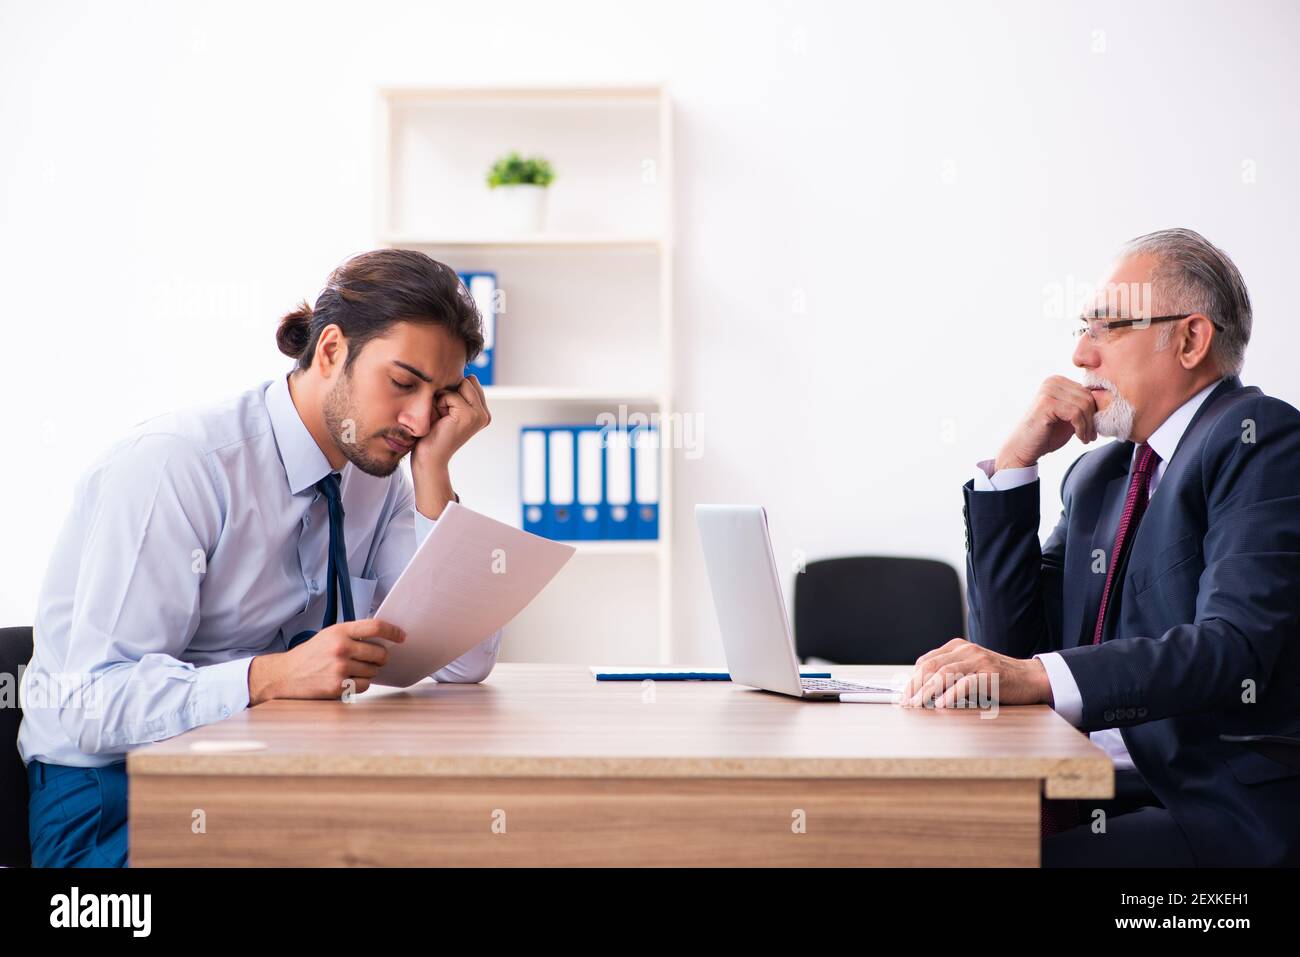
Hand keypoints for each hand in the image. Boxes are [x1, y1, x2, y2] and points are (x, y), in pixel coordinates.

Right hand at [247, 619, 405, 703]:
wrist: (286, 674)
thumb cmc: (311, 654)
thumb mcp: (329, 635)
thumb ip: (353, 634)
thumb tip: (383, 638)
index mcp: (340, 631)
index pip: (376, 626)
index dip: (393, 631)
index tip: (401, 636)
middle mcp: (341, 648)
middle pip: (379, 653)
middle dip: (381, 658)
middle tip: (374, 659)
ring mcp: (340, 668)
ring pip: (373, 671)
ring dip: (369, 672)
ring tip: (353, 669)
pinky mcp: (338, 686)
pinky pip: (364, 686)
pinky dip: (361, 684)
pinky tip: (348, 680)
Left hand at [411, 373, 491, 473]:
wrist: (428, 458)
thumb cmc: (431, 433)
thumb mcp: (446, 408)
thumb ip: (456, 392)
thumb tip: (449, 366)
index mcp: (482, 412)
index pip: (470, 381)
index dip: (453, 391)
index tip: (446, 412)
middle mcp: (485, 414)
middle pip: (468, 379)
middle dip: (450, 392)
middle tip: (443, 415)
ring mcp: (479, 415)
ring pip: (461, 384)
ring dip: (445, 398)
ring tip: (442, 417)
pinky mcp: (469, 416)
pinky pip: (451, 395)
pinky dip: (440, 405)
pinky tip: (440, 421)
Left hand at [898, 637, 1051, 708]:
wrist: (1031, 678)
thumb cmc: (998, 678)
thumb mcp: (970, 670)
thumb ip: (950, 674)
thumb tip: (923, 691)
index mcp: (957, 647)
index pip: (926, 661)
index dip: (912, 679)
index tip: (904, 695)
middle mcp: (966, 650)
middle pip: (931, 667)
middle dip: (915, 686)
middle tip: (906, 702)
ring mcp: (978, 660)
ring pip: (944, 674)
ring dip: (927, 691)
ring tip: (918, 704)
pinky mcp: (990, 674)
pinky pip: (966, 683)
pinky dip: (951, 694)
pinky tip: (942, 704)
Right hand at [995, 375, 1097, 471]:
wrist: (1023, 448)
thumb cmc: (1046, 434)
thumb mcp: (1069, 416)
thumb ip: (1082, 406)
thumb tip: (1108, 401)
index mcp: (1058, 381)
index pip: (1088, 391)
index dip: (1094, 411)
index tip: (1092, 429)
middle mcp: (1052, 381)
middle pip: (1088, 397)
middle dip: (1092, 419)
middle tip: (1090, 436)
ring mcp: (1048, 391)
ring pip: (1084, 405)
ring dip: (1088, 426)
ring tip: (1084, 438)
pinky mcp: (1046, 403)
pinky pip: (1076, 413)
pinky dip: (1081, 428)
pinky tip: (1079, 437)